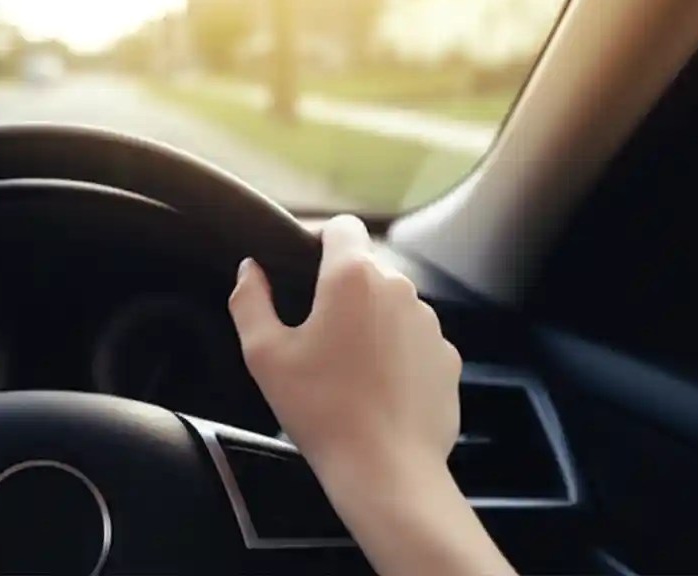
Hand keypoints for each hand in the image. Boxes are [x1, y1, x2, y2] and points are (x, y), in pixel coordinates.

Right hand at [229, 215, 513, 575]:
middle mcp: (400, 289)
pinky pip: (413, 340)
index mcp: (353, 277)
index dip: (317, 238)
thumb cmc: (320, 409)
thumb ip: (249, 300)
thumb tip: (250, 270)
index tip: (298, 265)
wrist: (386, 469)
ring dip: (368, 320)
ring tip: (343, 366)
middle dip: (339, 289)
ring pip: (391, 305)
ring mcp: (430, 324)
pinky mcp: (447, 358)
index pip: (341, 227)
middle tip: (311, 332)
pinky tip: (374, 388)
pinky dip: (394, 352)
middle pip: (365, 269)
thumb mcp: (264, 354)